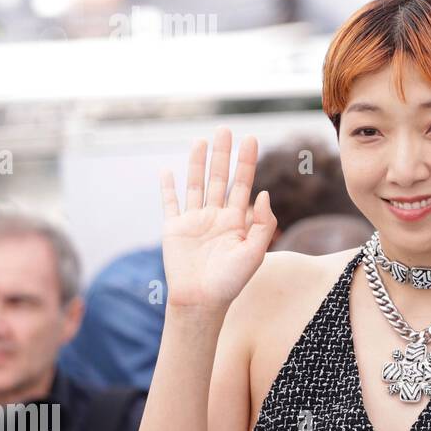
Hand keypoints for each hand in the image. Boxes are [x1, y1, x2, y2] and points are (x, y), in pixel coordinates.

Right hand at [160, 127, 275, 310]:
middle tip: (225, 129)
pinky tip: (167, 171)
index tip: (251, 139)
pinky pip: (169, 204)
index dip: (246, 162)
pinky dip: (167, 188)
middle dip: (222, 154)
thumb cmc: (231, 282)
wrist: (201, 302)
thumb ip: (262, 223)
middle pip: (219, 178)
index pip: (243, 184)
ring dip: (197, 163)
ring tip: (201, 140)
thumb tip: (263, 193)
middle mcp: (216, 216)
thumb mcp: (255, 253)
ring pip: (196, 184)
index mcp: (237, 221)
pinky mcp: (173, 229)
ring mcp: (194, 221)